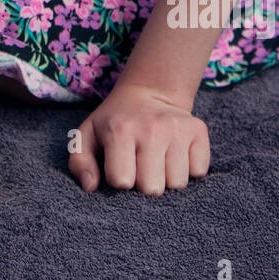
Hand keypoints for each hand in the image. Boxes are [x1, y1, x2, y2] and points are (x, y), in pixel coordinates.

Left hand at [67, 82, 209, 195]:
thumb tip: (90, 186)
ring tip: (157, 160)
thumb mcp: (87, 135)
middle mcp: (151, 128)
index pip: (122, 181)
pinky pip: (198, 171)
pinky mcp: (199, 130)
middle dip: (145, 183)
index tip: (119, 166)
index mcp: (120, 130)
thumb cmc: (114, 121)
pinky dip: (188, 168)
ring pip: (178, 183)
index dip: (119, 179)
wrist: (150, 91)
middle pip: (152, 188)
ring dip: (167, 178)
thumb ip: (79, 162)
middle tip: (140, 165)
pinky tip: (175, 154)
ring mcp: (178, 129)